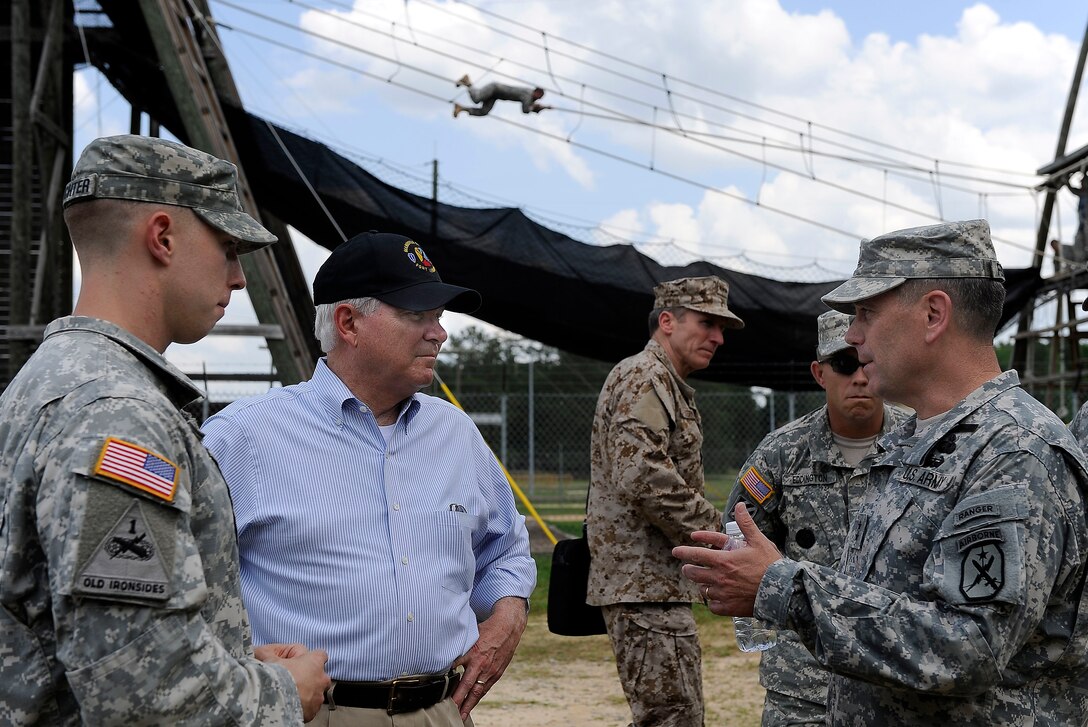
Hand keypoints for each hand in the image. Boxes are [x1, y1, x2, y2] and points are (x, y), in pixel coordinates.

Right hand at [256, 643, 330, 722]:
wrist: (273, 702)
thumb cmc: (276, 677)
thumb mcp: (269, 658)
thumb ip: (267, 653)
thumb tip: (258, 651)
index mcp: (315, 662)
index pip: (319, 655)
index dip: (308, 658)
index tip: (298, 662)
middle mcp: (321, 679)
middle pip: (319, 676)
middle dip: (308, 677)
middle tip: (292, 679)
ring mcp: (318, 697)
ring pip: (315, 693)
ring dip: (306, 693)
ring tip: (289, 694)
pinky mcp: (312, 712)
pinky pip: (309, 708)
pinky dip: (302, 706)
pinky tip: (290, 705)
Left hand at [451, 596, 527, 720]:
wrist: (508, 628)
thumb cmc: (487, 630)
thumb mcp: (470, 636)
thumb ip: (460, 648)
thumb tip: (447, 657)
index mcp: (473, 654)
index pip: (458, 671)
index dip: (451, 685)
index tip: (443, 695)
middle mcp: (481, 665)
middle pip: (468, 687)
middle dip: (460, 702)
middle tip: (453, 713)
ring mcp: (490, 671)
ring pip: (478, 691)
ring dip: (469, 704)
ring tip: (462, 715)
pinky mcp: (497, 673)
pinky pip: (486, 688)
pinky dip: (478, 697)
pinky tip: (473, 703)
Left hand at [672, 502, 781, 616]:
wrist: (783, 591)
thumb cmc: (770, 565)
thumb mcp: (758, 541)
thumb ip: (746, 524)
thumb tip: (740, 506)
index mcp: (723, 561)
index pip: (695, 555)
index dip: (683, 552)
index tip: (675, 551)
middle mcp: (719, 578)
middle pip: (693, 573)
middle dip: (688, 569)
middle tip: (688, 568)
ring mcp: (723, 594)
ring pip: (702, 589)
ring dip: (701, 584)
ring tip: (703, 581)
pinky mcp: (729, 608)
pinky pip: (713, 605)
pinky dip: (712, 601)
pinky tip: (716, 597)